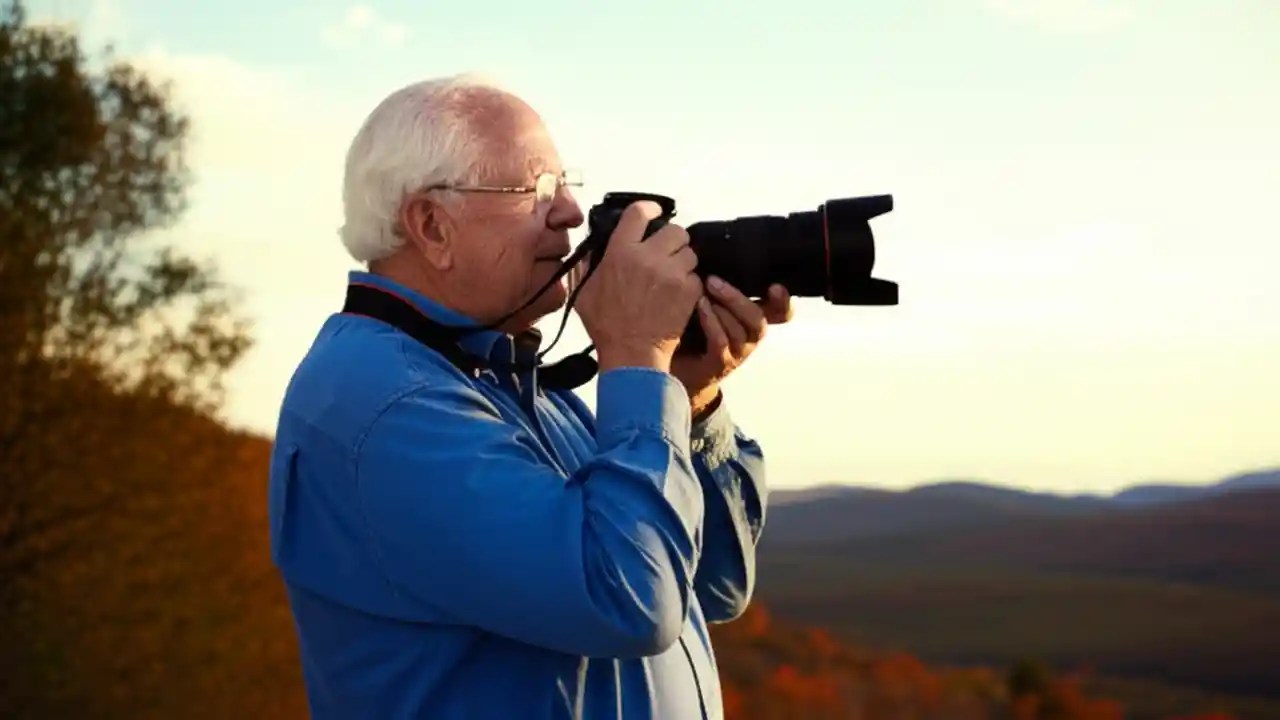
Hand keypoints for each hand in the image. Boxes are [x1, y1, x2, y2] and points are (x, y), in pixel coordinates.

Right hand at [574, 201, 701, 372]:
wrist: (631, 353)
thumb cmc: (607, 326)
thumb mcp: (585, 292)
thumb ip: (589, 265)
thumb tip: (592, 248)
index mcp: (621, 252)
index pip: (638, 213)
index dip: (649, 208)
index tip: (654, 211)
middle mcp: (648, 257)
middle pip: (674, 229)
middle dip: (673, 240)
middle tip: (667, 253)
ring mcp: (671, 273)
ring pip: (690, 252)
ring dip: (684, 262)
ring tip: (673, 277)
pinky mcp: (688, 291)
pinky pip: (697, 276)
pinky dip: (691, 284)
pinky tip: (679, 295)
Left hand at [671, 276, 792, 415]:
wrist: (672, 367)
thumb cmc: (691, 328)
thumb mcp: (708, 303)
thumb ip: (716, 284)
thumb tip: (713, 250)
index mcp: (751, 320)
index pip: (780, 312)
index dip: (783, 302)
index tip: (776, 286)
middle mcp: (749, 338)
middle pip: (757, 319)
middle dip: (737, 299)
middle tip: (714, 281)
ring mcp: (736, 353)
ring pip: (740, 331)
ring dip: (722, 310)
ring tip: (702, 294)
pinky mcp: (718, 364)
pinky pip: (721, 342)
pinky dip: (711, 323)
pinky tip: (699, 308)